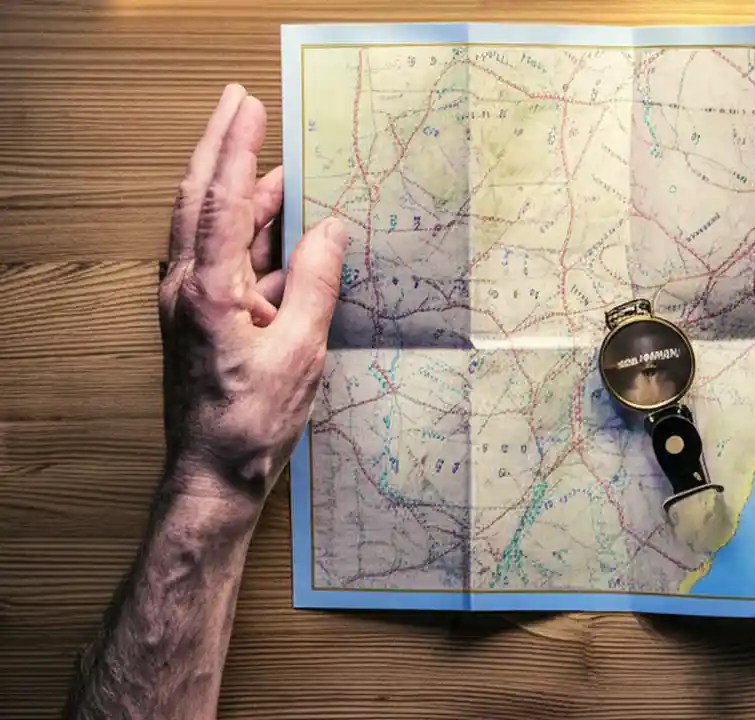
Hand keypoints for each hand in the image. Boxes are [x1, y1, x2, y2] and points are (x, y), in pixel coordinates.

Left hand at [159, 84, 347, 505]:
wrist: (213, 473)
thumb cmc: (252, 421)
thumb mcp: (301, 350)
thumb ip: (316, 282)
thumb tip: (331, 228)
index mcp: (207, 290)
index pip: (221, 200)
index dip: (237, 149)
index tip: (249, 106)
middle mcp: (186, 286)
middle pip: (200, 198)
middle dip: (222, 147)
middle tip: (241, 103)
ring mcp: (188, 301)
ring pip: (210, 226)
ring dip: (241, 190)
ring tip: (278, 163)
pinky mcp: (200, 317)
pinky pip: (222, 258)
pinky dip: (249, 233)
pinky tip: (282, 231)